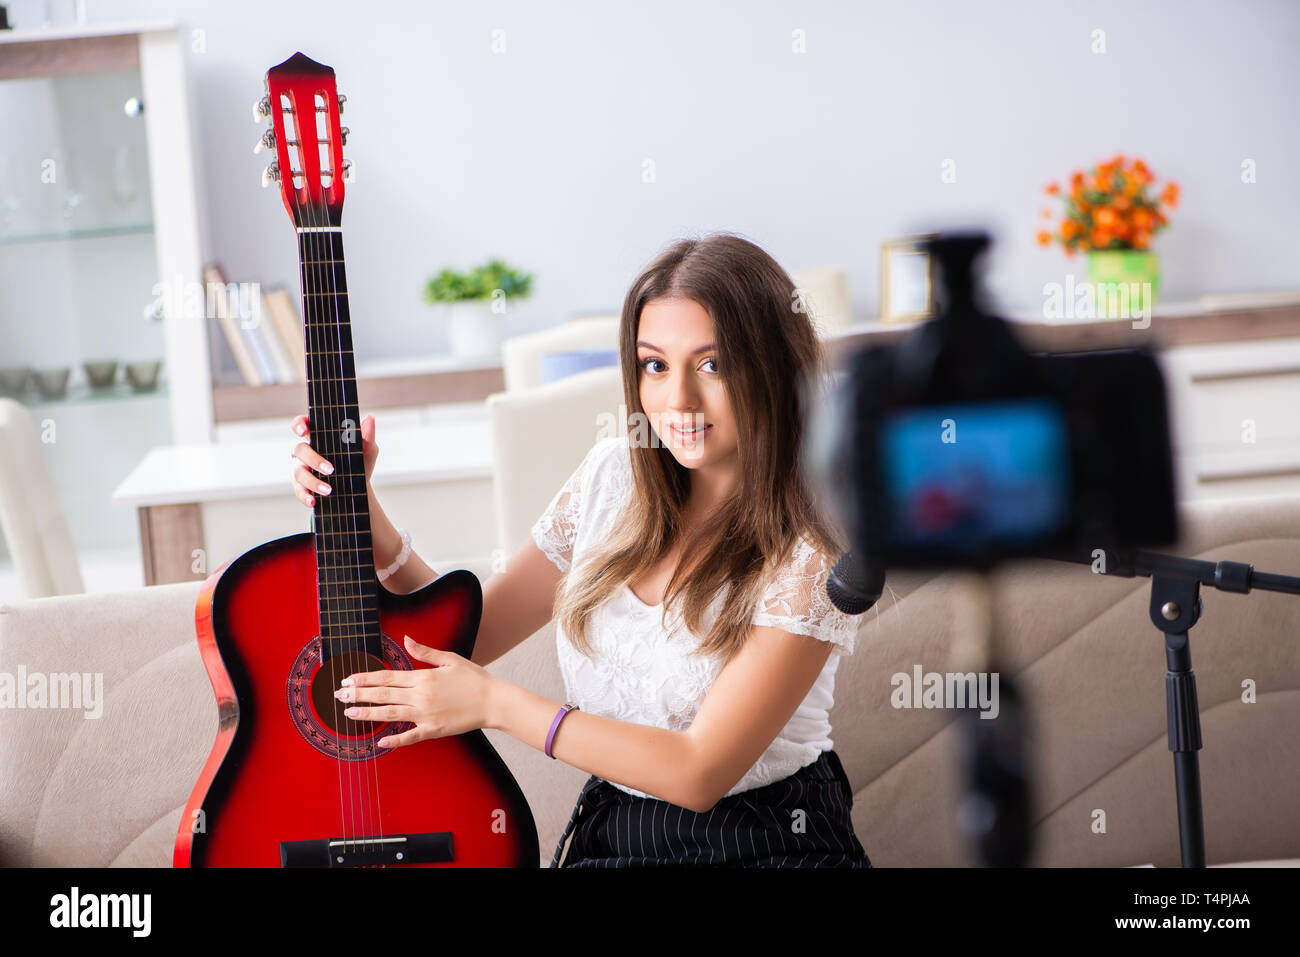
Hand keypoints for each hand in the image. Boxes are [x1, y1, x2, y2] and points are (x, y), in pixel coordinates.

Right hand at [290, 412, 378, 506]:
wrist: (358, 489)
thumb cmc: (359, 463)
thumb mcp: (366, 450)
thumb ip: (367, 436)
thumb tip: (370, 419)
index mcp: (320, 436)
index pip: (303, 424)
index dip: (299, 424)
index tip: (303, 431)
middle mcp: (308, 451)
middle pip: (300, 449)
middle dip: (313, 459)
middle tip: (330, 470)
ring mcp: (302, 468)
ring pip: (299, 472)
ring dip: (313, 481)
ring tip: (329, 490)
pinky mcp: (302, 486)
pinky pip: (298, 490)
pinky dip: (305, 496)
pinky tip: (314, 501)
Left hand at [335, 635, 497, 748]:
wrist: (493, 701)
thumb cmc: (473, 678)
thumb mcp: (450, 659)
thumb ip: (425, 651)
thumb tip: (407, 639)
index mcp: (423, 677)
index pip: (387, 677)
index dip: (365, 679)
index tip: (348, 680)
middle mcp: (420, 696)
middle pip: (383, 695)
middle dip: (359, 695)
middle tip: (338, 696)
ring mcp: (426, 714)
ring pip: (390, 714)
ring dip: (368, 714)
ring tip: (349, 714)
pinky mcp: (433, 730)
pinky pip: (410, 736)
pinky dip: (395, 740)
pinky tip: (379, 742)